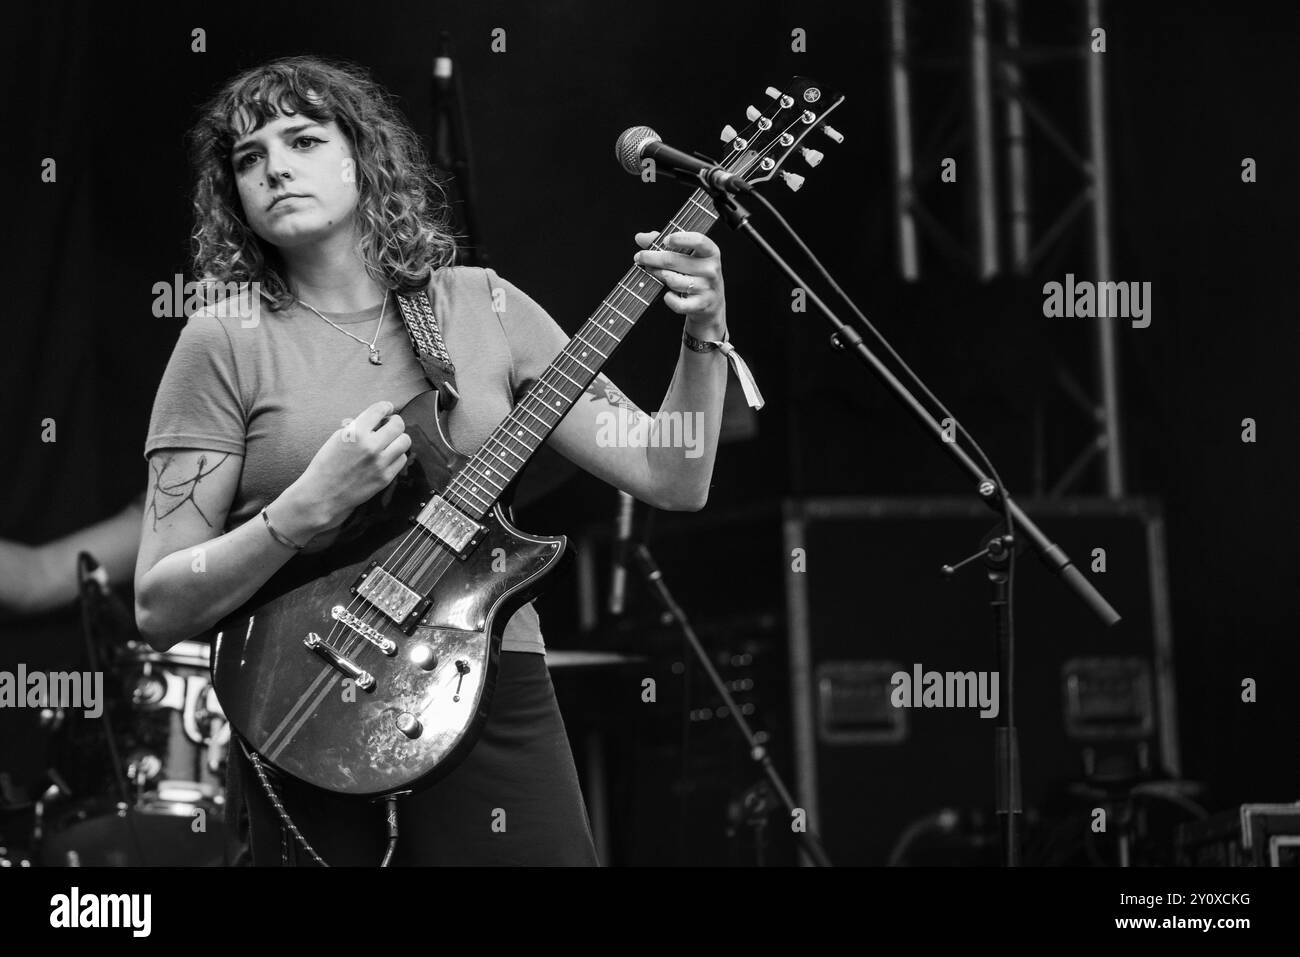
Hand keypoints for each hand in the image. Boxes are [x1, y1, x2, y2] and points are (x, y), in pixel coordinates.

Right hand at [292, 400, 411, 529]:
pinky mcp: (385, 477)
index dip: (386, 407)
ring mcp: (380, 463)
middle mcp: (370, 446)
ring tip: (389, 442)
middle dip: (394, 422)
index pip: (380, 410)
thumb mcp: (337, 438)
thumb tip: (377, 420)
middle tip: (389, 425)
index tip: (387, 408)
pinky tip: (386, 457)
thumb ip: (358, 427)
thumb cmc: (325, 465)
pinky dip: (396, 456)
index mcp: (355, 432)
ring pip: (404, 441)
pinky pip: (401, 459)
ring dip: (398, 438)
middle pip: (398, 424)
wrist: (321, 495)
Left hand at [633, 230, 725, 333]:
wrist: (713, 302)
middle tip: (640, 257)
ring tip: (652, 272)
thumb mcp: (688, 255)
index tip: (664, 240)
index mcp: (711, 252)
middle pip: (673, 260)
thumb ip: (665, 243)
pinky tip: (667, 294)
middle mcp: (711, 269)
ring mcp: (706, 288)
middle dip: (652, 258)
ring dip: (657, 275)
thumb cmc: (696, 273)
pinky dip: (668, 299)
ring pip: (672, 280)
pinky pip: (678, 303)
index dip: (679, 239)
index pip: (698, 240)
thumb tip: (641, 237)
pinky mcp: (701, 305)